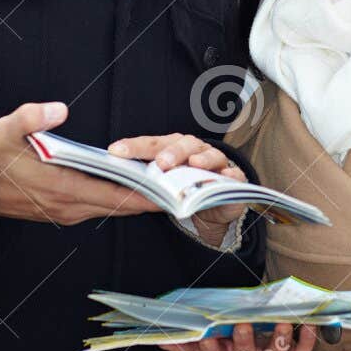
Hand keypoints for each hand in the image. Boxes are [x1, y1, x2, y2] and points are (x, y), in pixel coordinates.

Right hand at [0, 101, 163, 223]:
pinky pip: (99, 207)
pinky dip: (119, 199)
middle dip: (150, 197)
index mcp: (62, 187)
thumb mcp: (7, 130)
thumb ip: (33, 117)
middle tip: (180, 186)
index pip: (115, 196)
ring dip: (136, 198)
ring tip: (165, 183)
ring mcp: (67, 211)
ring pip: (111, 207)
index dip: (145, 194)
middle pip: (121, 205)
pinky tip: (134, 185)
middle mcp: (69, 206)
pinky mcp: (64, 211)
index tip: (171, 190)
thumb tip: (60, 109)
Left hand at [107, 133, 249, 244]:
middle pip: (183, 145)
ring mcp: (216, 162)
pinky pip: (235, 174)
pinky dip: (231, 174)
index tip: (115, 151)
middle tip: (161, 163)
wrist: (211, 206)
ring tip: (195, 164)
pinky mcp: (233, 178)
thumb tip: (121, 185)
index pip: (152, 144)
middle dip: (172, 152)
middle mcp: (194, 150)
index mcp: (172, 147)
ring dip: (203, 159)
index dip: (135, 147)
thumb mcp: (162, 185)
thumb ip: (147, 183)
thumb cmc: (183, 187)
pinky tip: (227, 176)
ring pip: (211, 155)